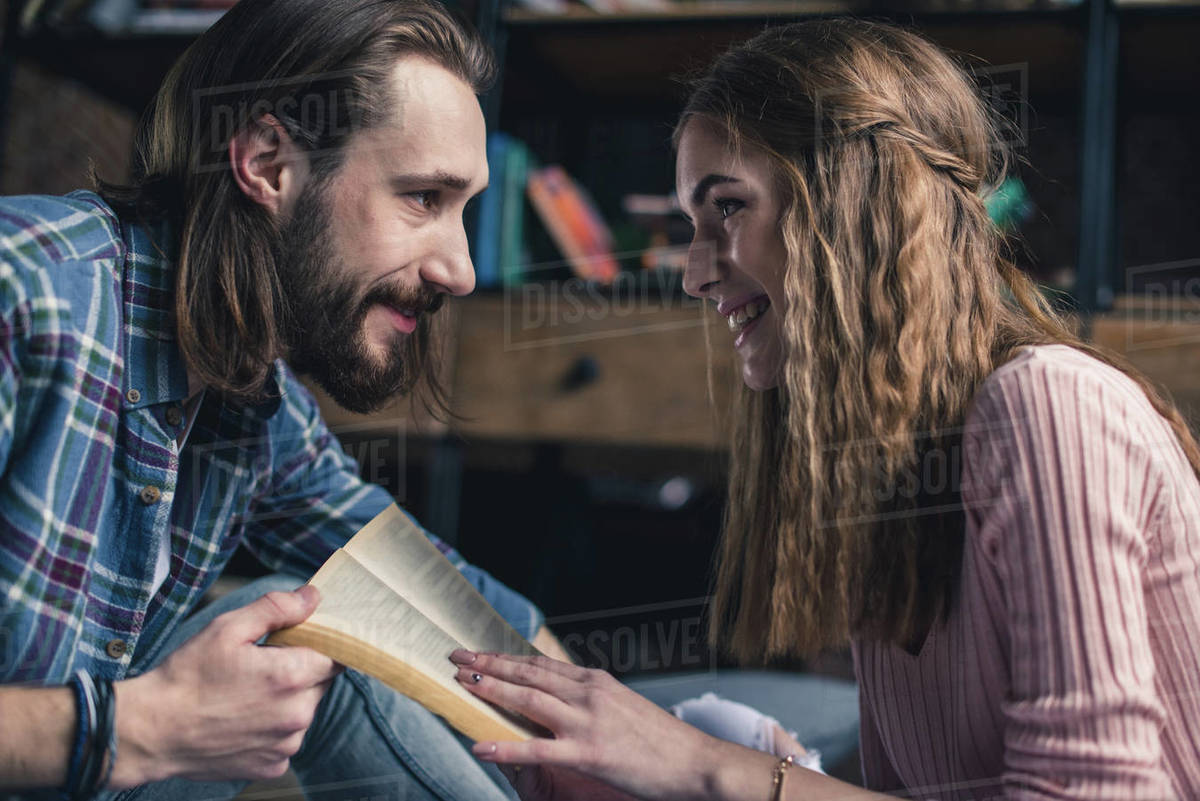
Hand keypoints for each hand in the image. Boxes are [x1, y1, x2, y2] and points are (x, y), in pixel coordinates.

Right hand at [111, 586, 340, 787]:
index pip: (336, 654)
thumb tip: (314, 597)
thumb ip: (277, 609)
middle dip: (301, 670)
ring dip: (289, 700)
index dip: (320, 644)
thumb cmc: (186, 677)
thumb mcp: (228, 629)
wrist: (150, 732)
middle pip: (321, 683)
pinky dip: (273, 729)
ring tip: (247, 694)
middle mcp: (297, 715)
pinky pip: (286, 740)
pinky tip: (243, 720)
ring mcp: (286, 745)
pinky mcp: (273, 767)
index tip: (300, 641)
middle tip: (263, 665)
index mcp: (291, 676)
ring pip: (305, 711)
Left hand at [450, 650, 721, 800]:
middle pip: (527, 673)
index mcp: (596, 681)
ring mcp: (587, 721)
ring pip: (527, 699)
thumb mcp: (624, 707)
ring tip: (460, 682)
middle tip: (455, 655)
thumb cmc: (662, 740)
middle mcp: (588, 693)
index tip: (479, 651)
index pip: (540, 663)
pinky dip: (505, 746)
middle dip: (488, 664)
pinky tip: (480, 745)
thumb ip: (592, 699)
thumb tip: (562, 696)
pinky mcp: (589, 752)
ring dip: (491, 688)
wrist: (697, 761)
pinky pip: (537, 749)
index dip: (505, 657)